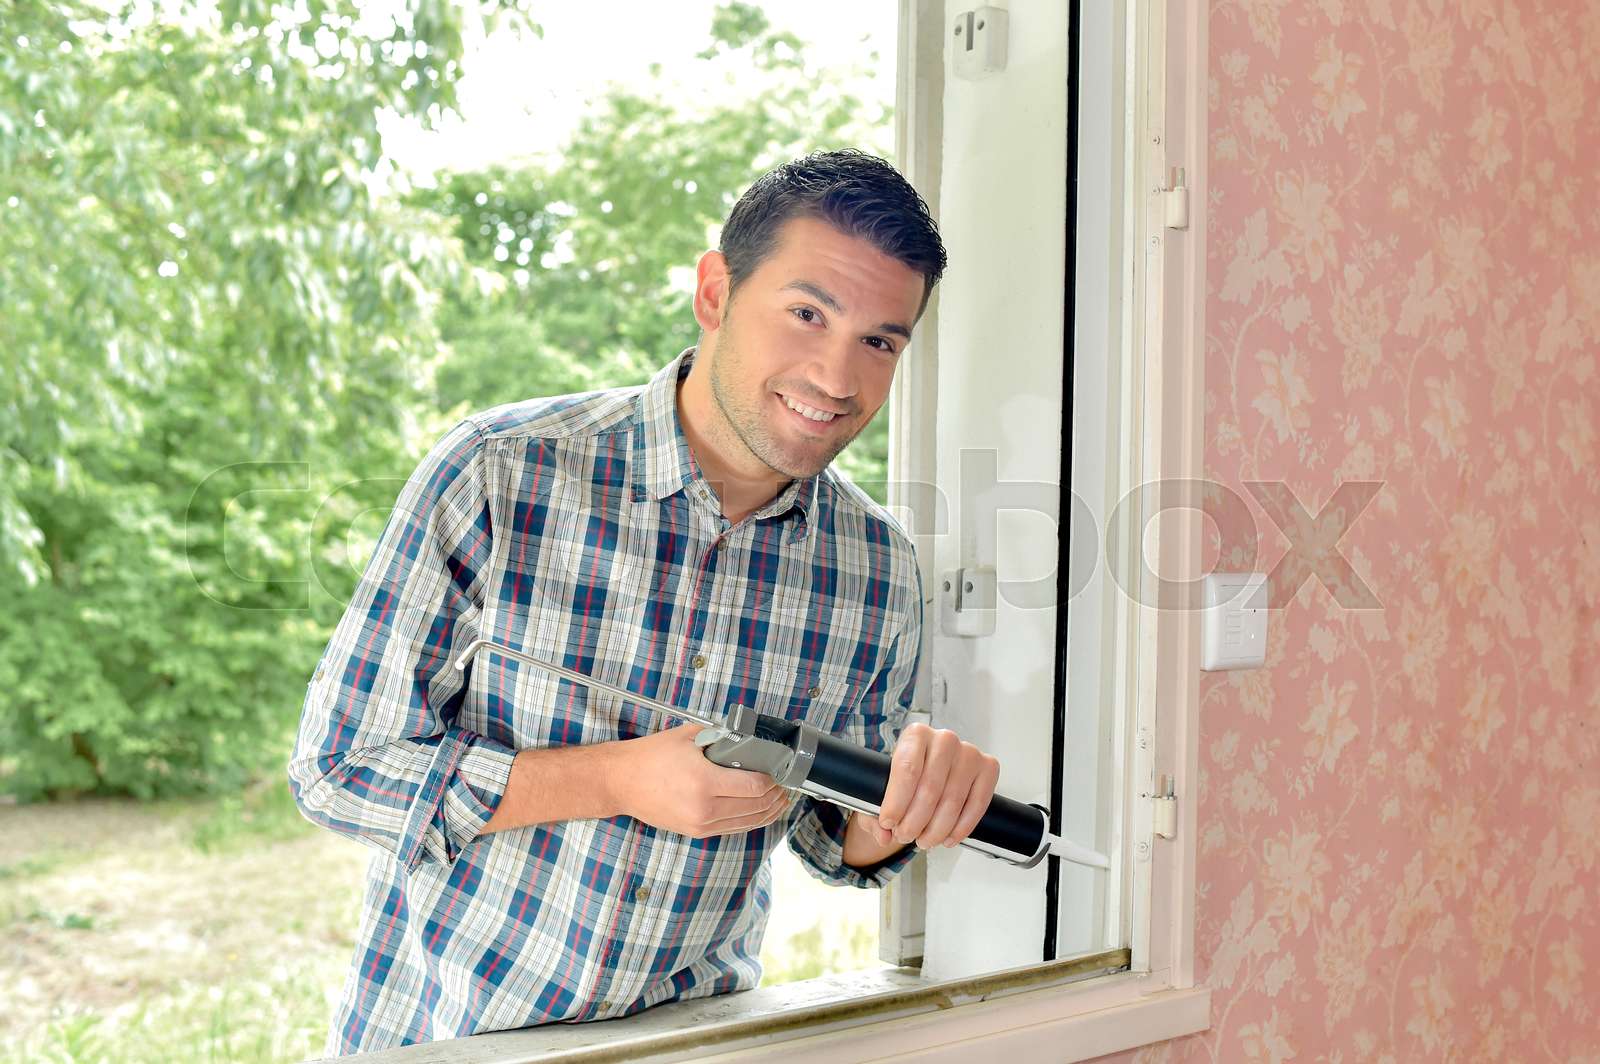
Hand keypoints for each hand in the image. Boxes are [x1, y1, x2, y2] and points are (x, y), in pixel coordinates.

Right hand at [615, 723, 794, 838]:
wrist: (621, 782)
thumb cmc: (651, 757)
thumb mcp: (688, 737)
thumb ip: (720, 737)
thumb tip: (747, 738)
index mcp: (705, 783)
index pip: (755, 787)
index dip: (773, 780)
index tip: (780, 771)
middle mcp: (705, 809)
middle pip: (756, 807)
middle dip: (775, 796)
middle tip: (784, 785)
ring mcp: (700, 824)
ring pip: (747, 822)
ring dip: (768, 811)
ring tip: (778, 800)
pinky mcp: (696, 831)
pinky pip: (732, 828)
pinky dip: (750, 820)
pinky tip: (759, 812)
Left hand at [857, 722, 1000, 850]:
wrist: (932, 771)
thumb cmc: (907, 778)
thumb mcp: (883, 791)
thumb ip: (874, 814)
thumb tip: (883, 834)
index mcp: (916, 734)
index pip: (907, 769)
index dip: (897, 801)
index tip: (889, 823)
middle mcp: (945, 739)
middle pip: (930, 788)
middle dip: (915, 821)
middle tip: (904, 837)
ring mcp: (970, 753)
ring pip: (952, 801)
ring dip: (936, 829)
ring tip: (924, 841)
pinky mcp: (988, 768)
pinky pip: (976, 805)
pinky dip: (961, 828)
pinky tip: (947, 838)